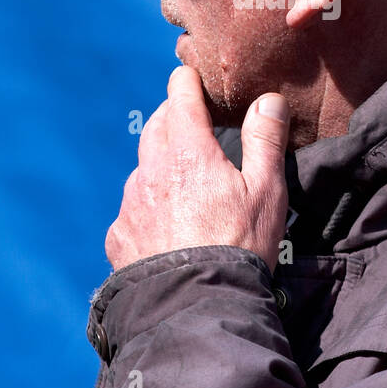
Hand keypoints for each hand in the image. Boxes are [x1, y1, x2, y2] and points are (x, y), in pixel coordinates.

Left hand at [105, 65, 291, 272]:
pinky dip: (148, 209)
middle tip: (196, 127)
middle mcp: (151, 170)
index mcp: (188, 151)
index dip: (189, 81)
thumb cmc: (240, 245)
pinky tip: (167, 229)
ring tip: (185, 187)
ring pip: (144, 168)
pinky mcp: (119, 236)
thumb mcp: (266, 190)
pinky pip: (132, 210)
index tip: (196, 79)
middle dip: (175, 119)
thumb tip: (267, 99)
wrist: (197, 307)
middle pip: (157, 125)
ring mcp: (131, 204)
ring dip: (161, 166)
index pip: (181, 94)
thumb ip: (265, 139)